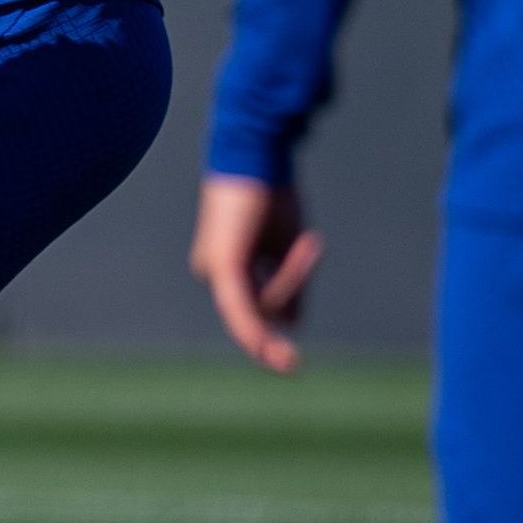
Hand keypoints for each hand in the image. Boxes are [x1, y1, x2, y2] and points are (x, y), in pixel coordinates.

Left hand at [189, 173, 322, 373]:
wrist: (255, 156)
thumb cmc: (270, 194)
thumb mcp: (285, 245)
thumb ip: (287, 283)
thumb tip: (292, 323)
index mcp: (227, 269)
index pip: (263, 306)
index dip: (283, 314)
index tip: (290, 365)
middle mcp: (214, 272)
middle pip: (265, 307)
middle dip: (294, 282)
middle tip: (308, 241)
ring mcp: (214, 270)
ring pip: (265, 304)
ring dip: (293, 276)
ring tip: (305, 237)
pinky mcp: (223, 265)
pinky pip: (244, 308)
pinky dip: (261, 323)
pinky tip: (268, 352)